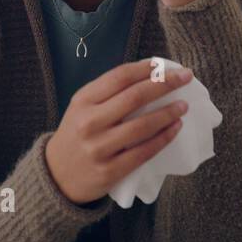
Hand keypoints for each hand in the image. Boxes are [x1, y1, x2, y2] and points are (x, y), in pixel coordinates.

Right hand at [45, 59, 192, 204]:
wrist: (56, 176)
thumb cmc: (78, 134)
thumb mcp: (83, 107)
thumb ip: (109, 92)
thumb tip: (151, 73)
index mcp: (83, 101)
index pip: (120, 77)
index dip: (146, 69)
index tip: (167, 65)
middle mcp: (89, 122)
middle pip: (135, 97)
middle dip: (165, 84)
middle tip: (185, 77)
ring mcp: (99, 148)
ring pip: (142, 126)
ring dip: (168, 113)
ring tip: (184, 105)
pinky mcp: (110, 171)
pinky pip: (144, 152)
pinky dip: (164, 138)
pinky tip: (175, 127)